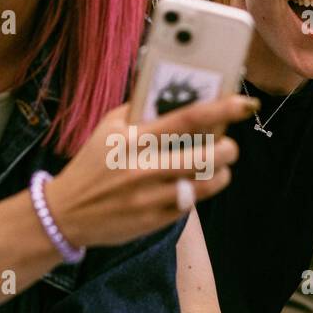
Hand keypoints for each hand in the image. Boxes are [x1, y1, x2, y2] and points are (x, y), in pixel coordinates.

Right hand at [44, 93, 259, 247]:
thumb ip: (141, 110)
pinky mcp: (155, 221)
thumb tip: (179, 91)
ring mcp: (150, 197)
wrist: (66, 212)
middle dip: (228, 148)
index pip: (187, 119)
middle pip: (206, 156)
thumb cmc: (92, 163)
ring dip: (221, 173)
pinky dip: (199, 193)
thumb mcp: (109, 128)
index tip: (245, 104)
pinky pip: (191, 205)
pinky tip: (193, 185)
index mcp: (133, 138)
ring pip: (206, 184)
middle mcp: (144, 168)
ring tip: (219, 166)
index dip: (222, 110)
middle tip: (229, 144)